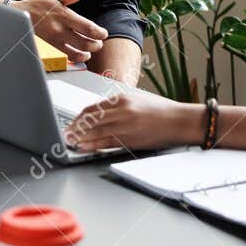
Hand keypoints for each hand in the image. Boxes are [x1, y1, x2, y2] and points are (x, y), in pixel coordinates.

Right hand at [13, 0, 107, 63]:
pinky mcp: (52, 46)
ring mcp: (55, 39)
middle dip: (97, 44)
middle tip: (99, 41)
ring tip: (91, 48)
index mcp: (64, 15)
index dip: (100, 33)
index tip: (103, 33)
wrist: (20, 16)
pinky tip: (82, 53)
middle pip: (86, 43)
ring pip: (78, 52)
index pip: (88, 28)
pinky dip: (78, 57)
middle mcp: (60, 29)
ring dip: (89, 52)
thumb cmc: (38, 5)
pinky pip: (68, 56)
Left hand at [65, 91, 202, 152]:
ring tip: (70, 141)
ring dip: (80, 137)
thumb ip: (119, 106)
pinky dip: (92, 144)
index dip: (80, 117)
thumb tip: (100, 115)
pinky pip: (106, 142)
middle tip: (66, 133)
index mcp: (122, 98)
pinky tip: (83, 146)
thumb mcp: (137, 101)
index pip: (93, 108)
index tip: (73, 122)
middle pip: (91, 118)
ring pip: (95, 130)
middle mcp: (121, 109)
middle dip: (75, 127)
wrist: (179, 120)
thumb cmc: (161, 111)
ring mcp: (125, 124)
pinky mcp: (130, 138)